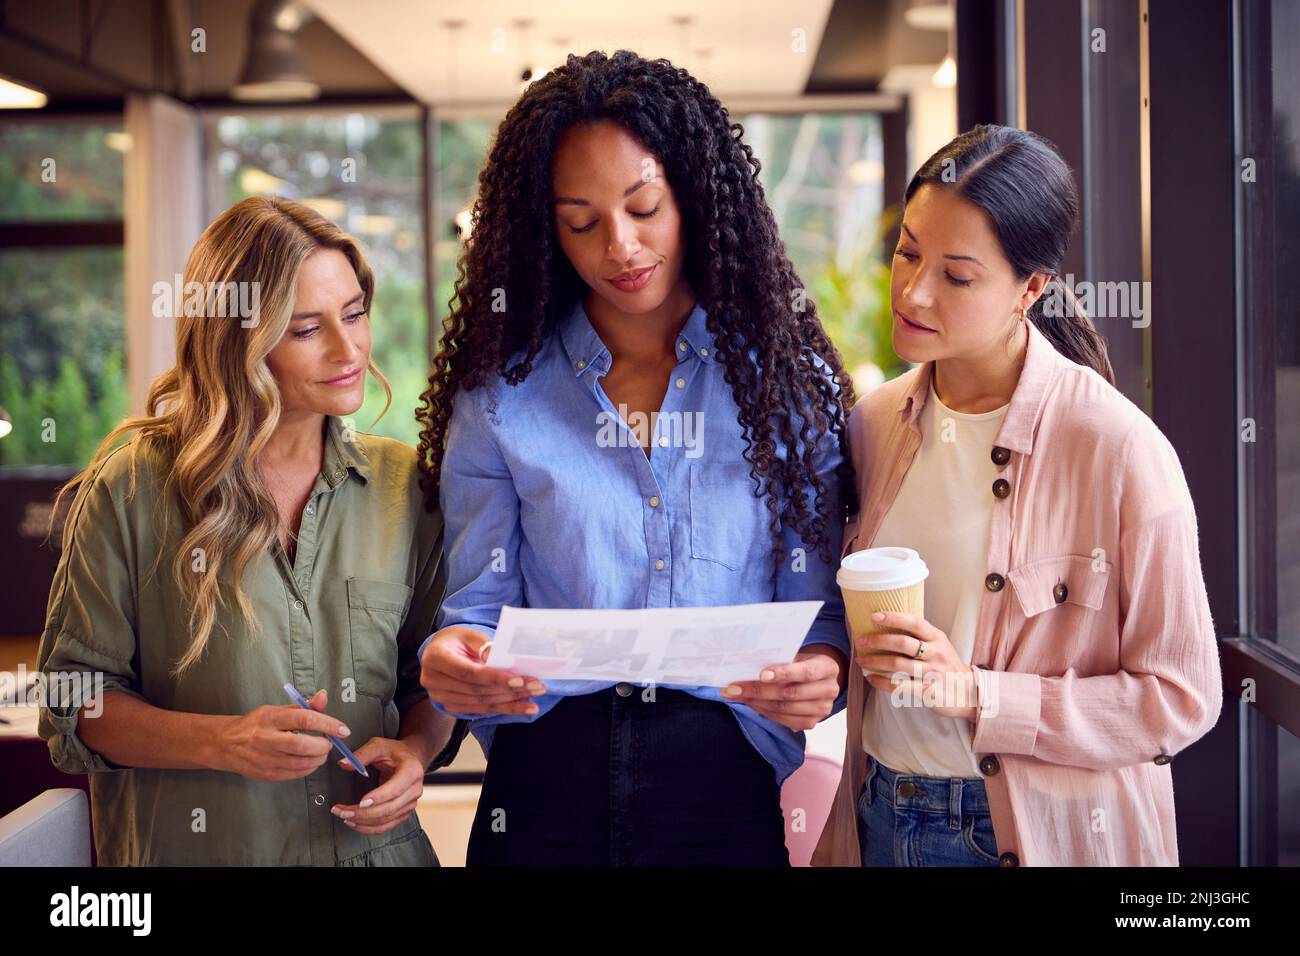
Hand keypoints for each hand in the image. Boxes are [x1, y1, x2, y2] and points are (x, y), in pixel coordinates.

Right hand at [216, 689, 345, 780]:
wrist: (226, 743)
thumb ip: (304, 706)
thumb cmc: (257, 724)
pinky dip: (309, 768)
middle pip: (303, 745)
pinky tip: (310, 761)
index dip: (328, 724)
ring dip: (319, 758)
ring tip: (321, 751)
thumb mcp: (277, 710)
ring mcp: (264, 758)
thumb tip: (324, 696)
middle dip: (324, 745)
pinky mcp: (265, 774)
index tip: (343, 729)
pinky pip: (295, 774)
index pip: (304, 719)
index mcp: (270, 717)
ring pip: (301, 763)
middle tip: (330, 742)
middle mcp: (265, 738)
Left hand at [330, 737, 426, 834]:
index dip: (379, 797)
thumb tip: (344, 764)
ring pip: (386, 820)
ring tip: (344, 816)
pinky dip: (369, 828)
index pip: (396, 789)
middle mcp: (415, 790)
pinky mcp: (404, 813)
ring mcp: (410, 803)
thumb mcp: (378, 745)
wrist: (409, 759)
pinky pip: (386, 826)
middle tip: (342, 811)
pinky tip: (354, 823)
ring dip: (363, 822)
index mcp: (412, 771)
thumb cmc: (393, 752)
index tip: (360, 802)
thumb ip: (362, 754)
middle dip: (363, 813)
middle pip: (389, 808)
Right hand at [419, 626, 545, 715]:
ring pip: (481, 703)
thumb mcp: (470, 635)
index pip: (469, 672)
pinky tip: (522, 707)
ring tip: (534, 698)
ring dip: (511, 702)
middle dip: (510, 690)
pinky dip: (503, 709)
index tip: (520, 679)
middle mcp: (434, 680)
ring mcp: (441, 697)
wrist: (440, 652)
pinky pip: (481, 710)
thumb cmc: (457, 640)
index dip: (495, 678)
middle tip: (536, 686)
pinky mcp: (451, 706)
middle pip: (478, 690)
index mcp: (437, 658)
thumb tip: (504, 662)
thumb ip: (485, 646)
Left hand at [721, 645, 845, 731]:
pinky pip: (782, 720)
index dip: (784, 673)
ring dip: (755, 703)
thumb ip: (781, 660)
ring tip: (735, 695)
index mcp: (828, 668)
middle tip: (734, 688)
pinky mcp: (810, 723)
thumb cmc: (802, 663)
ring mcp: (821, 710)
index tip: (761, 674)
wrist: (819, 679)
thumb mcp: (798, 656)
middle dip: (759, 691)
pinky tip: (749, 703)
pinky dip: (763, 711)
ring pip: (783, 709)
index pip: (806, 672)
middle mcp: (828, 690)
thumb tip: (749, 664)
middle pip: (790, 694)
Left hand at [855, 611, 976, 719]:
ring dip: (875, 662)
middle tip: (861, 640)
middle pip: (903, 643)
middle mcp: (936, 654)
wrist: (969, 694)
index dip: (894, 618)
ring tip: (861, 661)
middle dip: (878, 640)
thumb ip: (921, 637)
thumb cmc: (948, 666)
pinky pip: (899, 686)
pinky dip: (881, 682)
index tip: (874, 616)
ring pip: (898, 664)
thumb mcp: (941, 646)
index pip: (915, 623)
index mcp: (938, 638)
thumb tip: (890, 626)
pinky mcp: (928, 691)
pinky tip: (871, 679)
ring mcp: (932, 673)